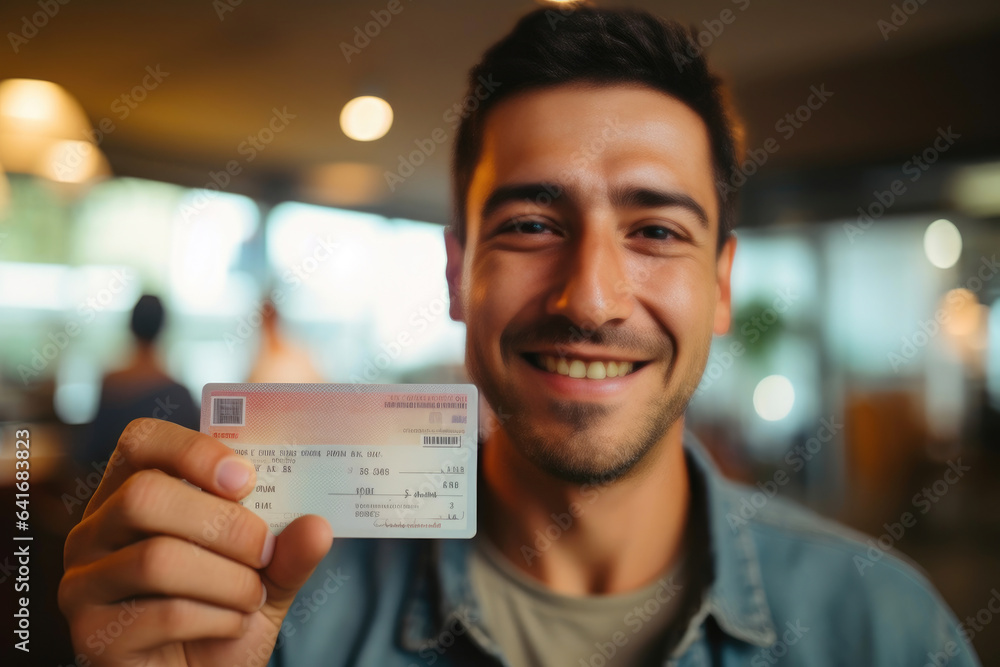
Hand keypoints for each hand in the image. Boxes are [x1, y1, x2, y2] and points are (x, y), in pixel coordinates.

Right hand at [59, 419, 333, 665]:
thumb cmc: (225, 611)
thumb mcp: (268, 572)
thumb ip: (289, 548)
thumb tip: (317, 526)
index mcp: (132, 490)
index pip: (141, 441)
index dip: (192, 450)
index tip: (245, 478)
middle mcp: (96, 530)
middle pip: (145, 496)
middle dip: (223, 523)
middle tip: (263, 549)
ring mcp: (84, 582)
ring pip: (157, 559)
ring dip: (228, 579)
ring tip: (252, 595)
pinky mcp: (92, 634)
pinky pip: (164, 614)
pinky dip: (218, 619)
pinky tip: (230, 625)